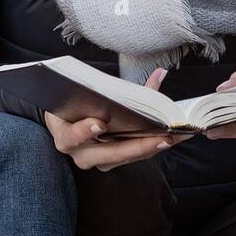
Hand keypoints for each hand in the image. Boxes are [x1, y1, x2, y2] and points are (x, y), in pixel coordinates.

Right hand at [44, 67, 186, 171]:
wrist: (67, 121)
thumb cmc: (75, 105)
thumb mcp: (84, 93)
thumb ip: (113, 85)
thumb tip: (160, 73)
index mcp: (64, 136)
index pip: (70, 137)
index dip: (83, 132)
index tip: (100, 123)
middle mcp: (81, 154)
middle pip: (108, 155)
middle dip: (136, 146)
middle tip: (160, 138)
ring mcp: (98, 161)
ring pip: (125, 158)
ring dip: (150, 148)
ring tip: (171, 137)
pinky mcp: (112, 162)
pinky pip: (133, 157)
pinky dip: (151, 146)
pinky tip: (170, 137)